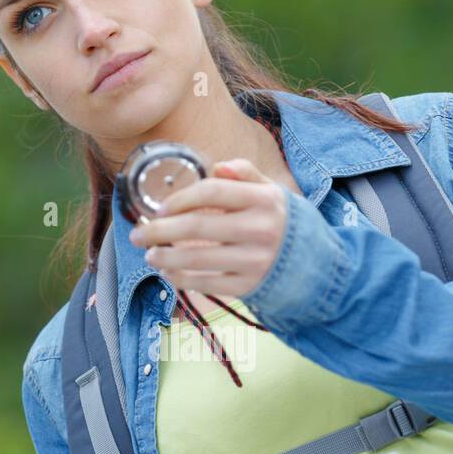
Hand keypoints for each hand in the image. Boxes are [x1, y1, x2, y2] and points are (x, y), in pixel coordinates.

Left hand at [128, 158, 286, 297]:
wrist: (315, 266)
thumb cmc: (283, 223)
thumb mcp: (274, 193)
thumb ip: (247, 174)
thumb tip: (218, 166)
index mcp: (263, 200)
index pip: (212, 191)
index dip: (180, 198)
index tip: (160, 208)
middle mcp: (260, 230)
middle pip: (197, 227)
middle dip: (159, 231)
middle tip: (137, 235)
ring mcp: (254, 261)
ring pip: (197, 259)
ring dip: (165, 257)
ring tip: (149, 255)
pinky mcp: (249, 287)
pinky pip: (206, 284)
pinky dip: (181, 279)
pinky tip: (168, 273)